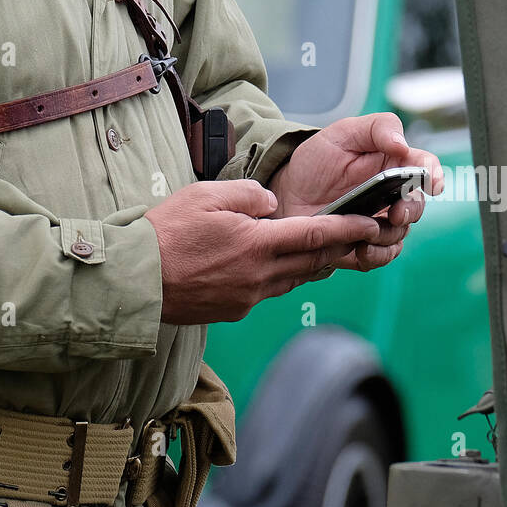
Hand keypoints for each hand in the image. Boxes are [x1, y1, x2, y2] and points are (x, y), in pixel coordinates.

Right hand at [145, 179, 394, 324]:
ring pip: (292, 279)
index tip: (369, 223)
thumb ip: (248, 195)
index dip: (346, 229)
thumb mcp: (206, 195)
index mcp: (256, 245)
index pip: (314, 236)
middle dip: (339, 248)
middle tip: (359, 235)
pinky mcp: (234, 311)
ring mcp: (247, 298)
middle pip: (312, 262)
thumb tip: (270, 206)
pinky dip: (281, 276)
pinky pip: (268, 291)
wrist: (136, 281)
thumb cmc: (166, 233)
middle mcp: (259, 276)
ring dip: (311, 264)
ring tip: (323, 248)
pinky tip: (274, 265)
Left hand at [266, 113, 443, 271]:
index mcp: (393, 164)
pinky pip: (381, 256)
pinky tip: (361, 248)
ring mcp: (380, 221)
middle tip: (395, 213)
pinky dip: (376, 255)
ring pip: (401, 234)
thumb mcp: (342, 133)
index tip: (431, 184)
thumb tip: (403, 145)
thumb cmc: (318, 159)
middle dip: (411, 211)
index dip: (434, 174)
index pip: (425, 167)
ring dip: (389, 235)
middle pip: (418, 205)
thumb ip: (377, 128)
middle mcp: (393, 194)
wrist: (287, 190)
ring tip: (366, 232)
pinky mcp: (365, 243)